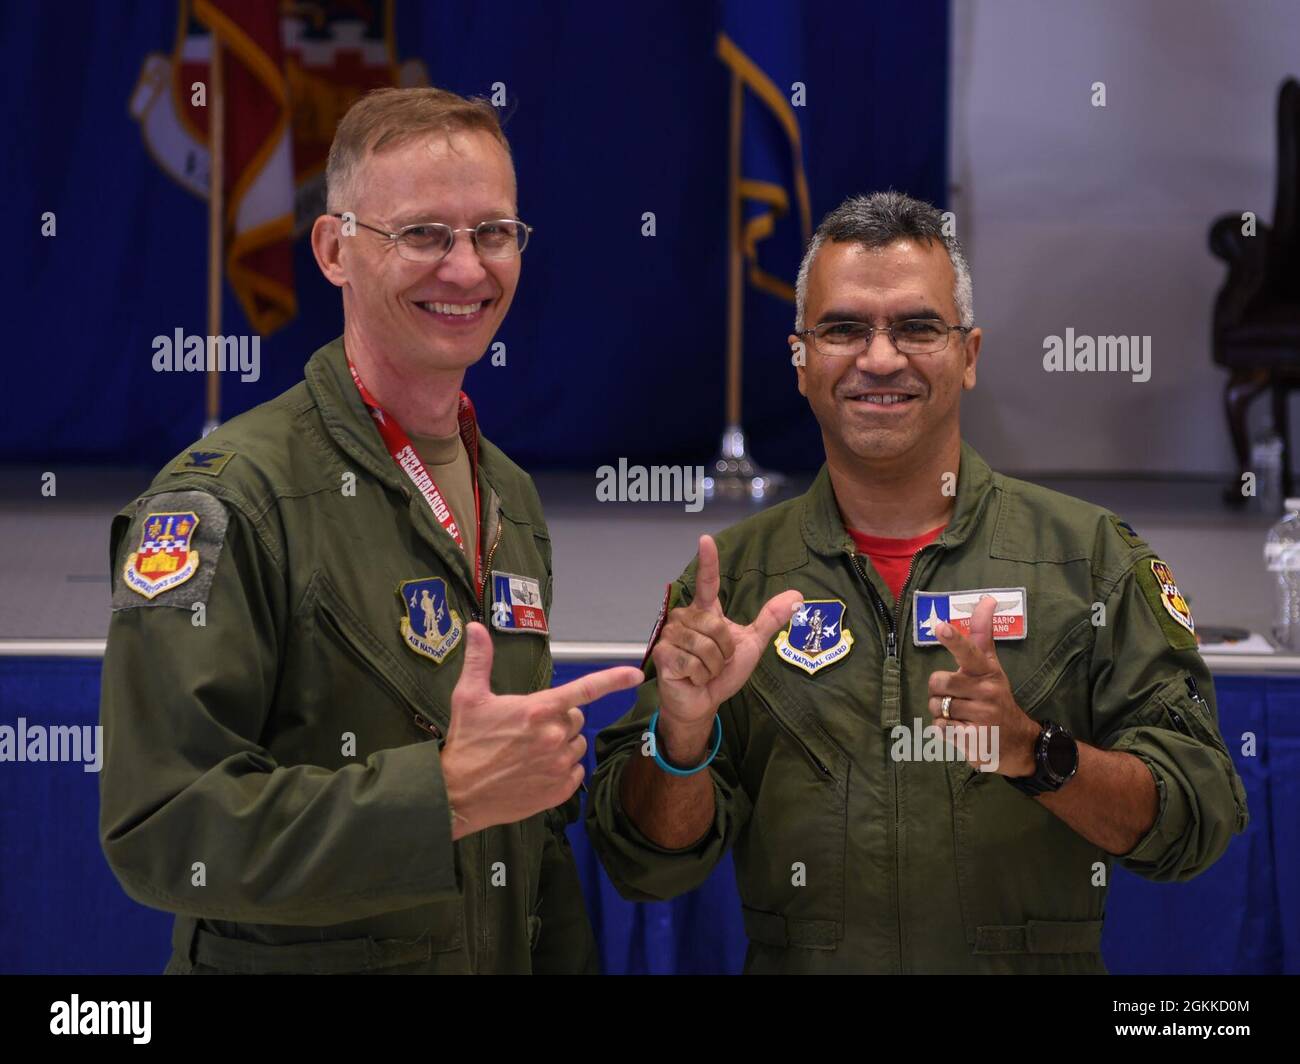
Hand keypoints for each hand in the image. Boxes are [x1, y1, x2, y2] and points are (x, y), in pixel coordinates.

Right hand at [441, 622, 642, 836]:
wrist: (457, 794)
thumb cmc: (465, 742)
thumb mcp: (468, 696)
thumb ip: (479, 660)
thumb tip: (474, 627)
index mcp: (538, 709)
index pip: (585, 689)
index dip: (613, 680)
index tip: (635, 675)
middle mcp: (554, 736)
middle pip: (576, 718)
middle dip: (560, 719)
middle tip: (530, 728)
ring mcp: (559, 765)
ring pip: (577, 745)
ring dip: (562, 744)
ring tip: (531, 751)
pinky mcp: (560, 790)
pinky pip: (576, 771)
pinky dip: (563, 770)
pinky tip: (537, 770)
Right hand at [651, 534, 802, 761]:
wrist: (702, 701)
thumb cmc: (722, 672)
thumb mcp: (751, 644)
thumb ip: (769, 620)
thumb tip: (797, 596)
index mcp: (706, 611)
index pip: (708, 582)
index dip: (709, 561)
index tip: (706, 539)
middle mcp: (685, 617)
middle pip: (715, 626)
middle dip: (724, 651)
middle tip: (717, 661)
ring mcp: (671, 634)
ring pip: (705, 645)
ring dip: (713, 665)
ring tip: (704, 670)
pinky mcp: (663, 654)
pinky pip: (693, 661)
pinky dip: (701, 675)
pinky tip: (693, 677)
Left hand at [926, 594, 1039, 775]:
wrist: (1018, 743)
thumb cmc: (996, 698)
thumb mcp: (992, 668)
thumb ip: (983, 636)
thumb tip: (987, 599)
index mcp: (988, 671)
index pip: (970, 650)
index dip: (954, 639)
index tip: (941, 627)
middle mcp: (987, 690)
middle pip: (937, 682)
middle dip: (939, 691)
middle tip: (957, 697)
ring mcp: (982, 716)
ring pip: (935, 706)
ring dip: (941, 712)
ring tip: (962, 716)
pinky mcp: (974, 738)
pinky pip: (939, 728)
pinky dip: (945, 730)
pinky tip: (962, 731)